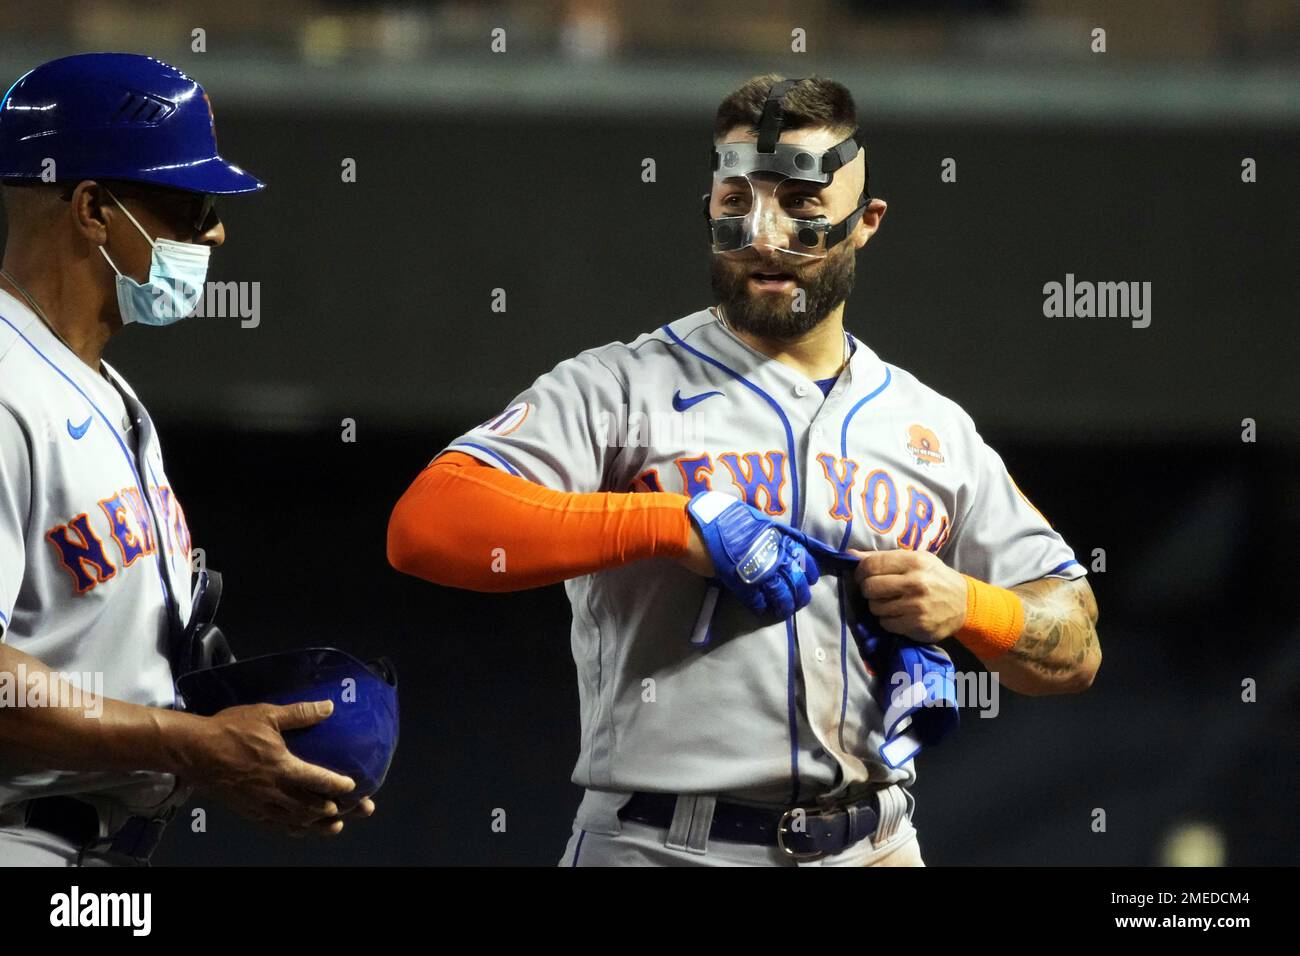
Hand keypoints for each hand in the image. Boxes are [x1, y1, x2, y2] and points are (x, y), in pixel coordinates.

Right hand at [177, 699, 363, 836]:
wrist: (193, 751)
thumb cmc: (230, 730)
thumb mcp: (266, 714)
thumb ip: (300, 713)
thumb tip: (330, 707)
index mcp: (280, 766)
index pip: (316, 780)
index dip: (336, 785)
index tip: (354, 787)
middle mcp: (272, 791)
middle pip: (311, 806)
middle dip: (339, 809)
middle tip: (360, 809)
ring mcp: (259, 804)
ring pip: (295, 821)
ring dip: (318, 825)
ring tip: (337, 826)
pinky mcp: (248, 811)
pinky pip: (275, 826)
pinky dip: (293, 829)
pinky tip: (302, 829)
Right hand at [683, 492, 818, 618]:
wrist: (689, 528)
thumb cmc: (716, 517)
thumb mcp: (749, 515)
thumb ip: (765, 528)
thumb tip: (776, 536)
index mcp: (774, 534)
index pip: (803, 555)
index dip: (809, 569)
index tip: (811, 578)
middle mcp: (770, 552)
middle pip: (796, 578)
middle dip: (800, 592)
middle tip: (799, 600)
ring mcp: (756, 569)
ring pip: (781, 593)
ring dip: (784, 605)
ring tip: (783, 611)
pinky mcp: (739, 583)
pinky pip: (757, 600)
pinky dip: (760, 606)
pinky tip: (760, 609)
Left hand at [850, 548, 966, 642]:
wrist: (964, 603)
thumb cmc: (935, 577)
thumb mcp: (915, 559)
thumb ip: (883, 557)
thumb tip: (851, 555)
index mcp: (914, 561)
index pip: (872, 565)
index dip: (861, 571)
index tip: (863, 576)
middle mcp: (915, 583)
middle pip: (869, 587)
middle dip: (868, 590)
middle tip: (876, 591)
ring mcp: (916, 606)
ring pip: (875, 607)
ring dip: (878, 606)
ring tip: (891, 602)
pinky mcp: (916, 625)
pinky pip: (885, 623)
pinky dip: (888, 620)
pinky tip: (900, 615)